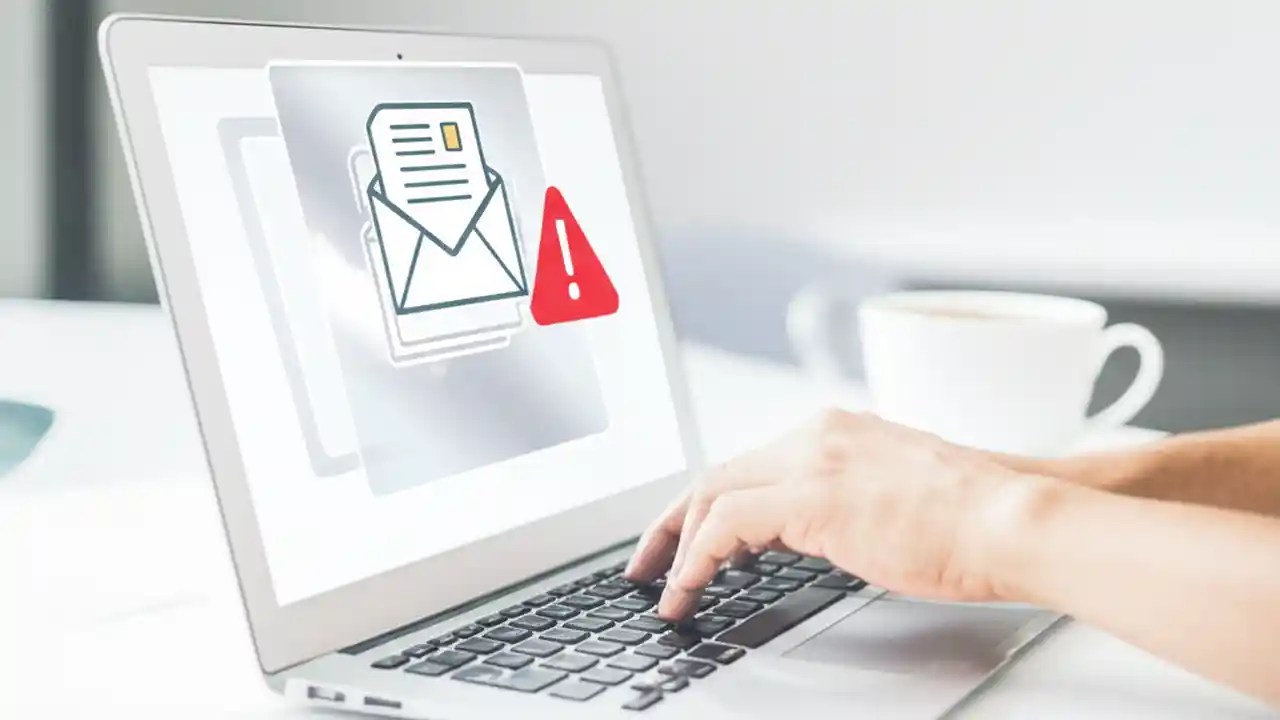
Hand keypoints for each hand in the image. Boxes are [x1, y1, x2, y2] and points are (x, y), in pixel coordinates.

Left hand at [624, 410, 1055, 619]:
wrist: (1012, 522)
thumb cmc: (972, 521)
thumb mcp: (893, 496)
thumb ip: (841, 503)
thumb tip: (805, 533)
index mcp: (836, 431)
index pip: (749, 463)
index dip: (708, 504)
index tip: (688, 537)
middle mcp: (817, 434)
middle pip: (717, 472)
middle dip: (674, 521)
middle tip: (650, 561)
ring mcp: (812, 461)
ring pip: (711, 493)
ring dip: (677, 544)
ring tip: (664, 586)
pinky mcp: (811, 498)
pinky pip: (724, 527)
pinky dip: (695, 561)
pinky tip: (689, 590)